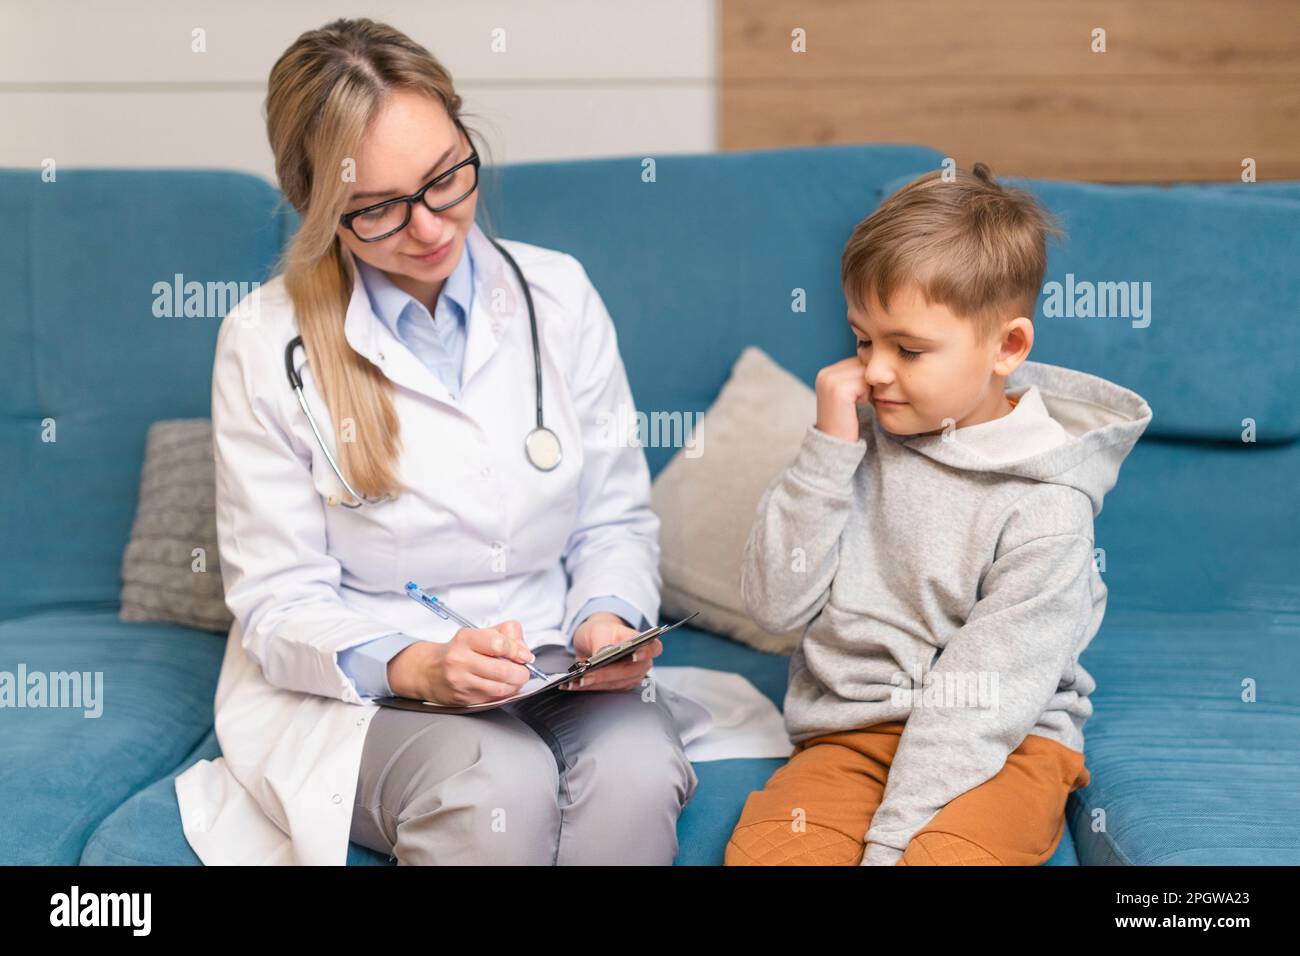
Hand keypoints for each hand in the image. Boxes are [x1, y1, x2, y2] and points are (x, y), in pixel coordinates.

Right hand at [387, 620, 534, 704]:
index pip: (499, 644)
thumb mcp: (479, 633)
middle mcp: (460, 661)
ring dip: (514, 685)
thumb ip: (506, 634)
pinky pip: (492, 699)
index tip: (525, 656)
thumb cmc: (458, 651)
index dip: (518, 651)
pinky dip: (504, 694)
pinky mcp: (463, 699)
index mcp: (466, 639)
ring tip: (515, 679)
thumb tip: (524, 650)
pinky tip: (502, 687)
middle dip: (521, 672)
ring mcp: (461, 682)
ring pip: (500, 688)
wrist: (428, 671)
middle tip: (523, 670)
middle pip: (503, 670)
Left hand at [567, 611, 661, 691]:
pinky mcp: (620, 686)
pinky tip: (575, 684)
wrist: (595, 641)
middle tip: (587, 674)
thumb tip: (601, 655)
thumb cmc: (601, 632)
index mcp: (644, 642)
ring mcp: (632, 676)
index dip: (645, 652)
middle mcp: (642, 662)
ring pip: (616, 683)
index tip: (634, 654)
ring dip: (596, 683)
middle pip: (630, 670)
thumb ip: (603, 642)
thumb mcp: (598, 630)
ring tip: (577, 681)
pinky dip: (590, 687)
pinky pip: (606, 689)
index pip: (653, 648)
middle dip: (607, 673)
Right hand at [814, 356, 869, 442]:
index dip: (867, 376)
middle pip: (863, 363)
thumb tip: (878, 361)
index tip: (861, 395)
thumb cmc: (848, 422)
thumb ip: (858, 377)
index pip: (859, 360)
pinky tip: (858, 405)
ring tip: (858, 402)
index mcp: (827, 372)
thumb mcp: (851, 394)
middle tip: (861, 400)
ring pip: (866, 372)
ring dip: (869, 387)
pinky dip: (867, 394)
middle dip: (869, 380)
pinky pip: (865, 382)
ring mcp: (830, 380)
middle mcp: (826, 373)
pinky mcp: (839, 390)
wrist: (836, 444)